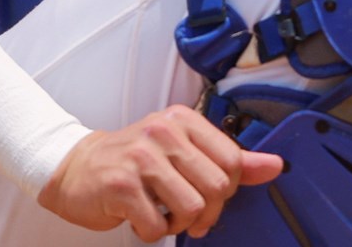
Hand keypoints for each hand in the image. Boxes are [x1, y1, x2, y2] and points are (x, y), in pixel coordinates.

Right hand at [37, 105, 282, 242]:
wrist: (75, 168)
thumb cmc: (133, 162)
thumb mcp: (183, 151)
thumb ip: (229, 160)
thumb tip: (275, 166)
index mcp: (183, 120)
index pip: (233, 160)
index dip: (228, 190)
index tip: (211, 197)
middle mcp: (163, 132)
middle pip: (218, 187)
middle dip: (207, 212)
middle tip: (186, 214)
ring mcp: (141, 158)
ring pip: (192, 208)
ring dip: (179, 224)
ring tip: (162, 214)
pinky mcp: (121, 186)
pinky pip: (158, 225)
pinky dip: (153, 232)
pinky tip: (141, 217)